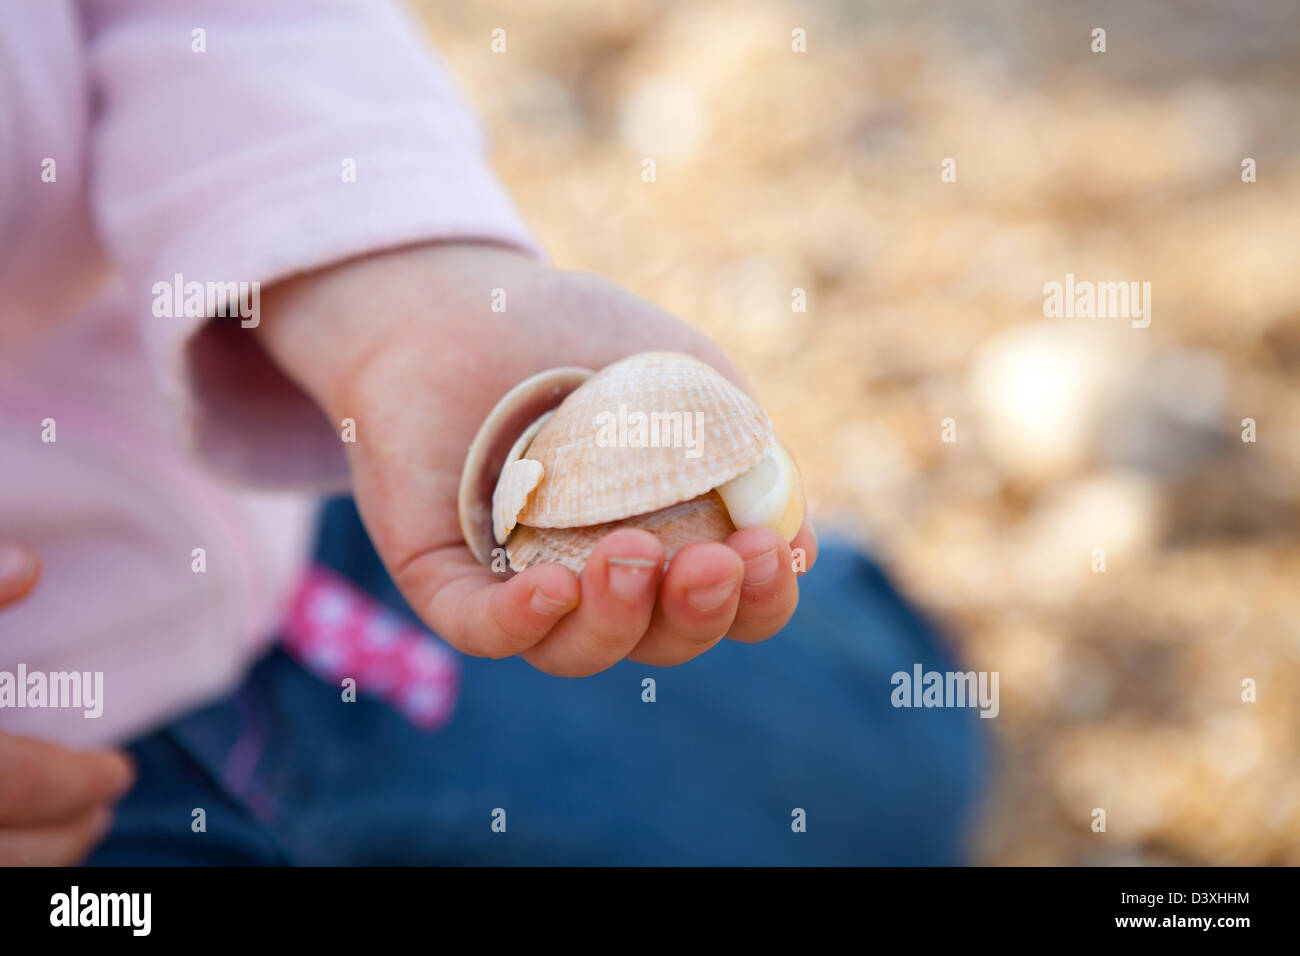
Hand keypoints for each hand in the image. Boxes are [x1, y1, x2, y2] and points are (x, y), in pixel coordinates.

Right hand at [0, 544, 134, 865]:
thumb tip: (31, 565)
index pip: (19, 782)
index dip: (79, 784)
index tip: (121, 776)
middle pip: (6, 853)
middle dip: (64, 837)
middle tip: (103, 812)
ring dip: (33, 861)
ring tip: (70, 834)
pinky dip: (3, 864)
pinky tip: (16, 844)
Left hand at [258, 243, 817, 675]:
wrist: (465, 295)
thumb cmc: (582, 337)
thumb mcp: (686, 381)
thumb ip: (743, 454)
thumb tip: (796, 546)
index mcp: (671, 541)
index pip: (729, 606)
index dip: (760, 599)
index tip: (769, 551)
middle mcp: (601, 579)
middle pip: (661, 640)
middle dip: (695, 616)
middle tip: (707, 565)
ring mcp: (523, 583)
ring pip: (576, 650)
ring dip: (616, 620)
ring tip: (629, 554)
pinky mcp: (445, 576)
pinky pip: (481, 629)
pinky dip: (520, 621)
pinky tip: (550, 589)